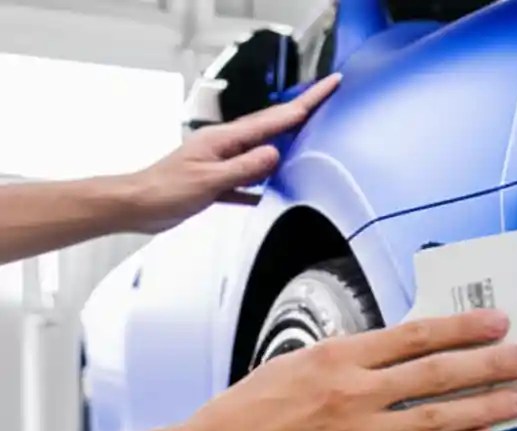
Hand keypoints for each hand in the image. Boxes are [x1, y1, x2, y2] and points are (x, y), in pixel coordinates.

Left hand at [123, 74, 342, 233]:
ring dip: (287, 142)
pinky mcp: (217, 181)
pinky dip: (264, 181)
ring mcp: (222, 161)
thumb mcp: (209, 180)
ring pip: (262, 151)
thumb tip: (275, 153)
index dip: (305, 104)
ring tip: (311, 136)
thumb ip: (244, 167)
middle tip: (328, 98)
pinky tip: (275, 187)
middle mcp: (225, 145)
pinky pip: (249, 179)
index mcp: (225, 139)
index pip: (275, 118)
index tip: (329, 86)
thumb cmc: (165, 191)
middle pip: (272, 126)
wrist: (136, 205)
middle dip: (301, 112)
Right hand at [180, 310, 516, 430]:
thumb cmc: (244, 417)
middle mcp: (354, 394)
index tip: (495, 323)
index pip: (415, 336)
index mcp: (337, 358)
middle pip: (439, 372)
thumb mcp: (293, 366)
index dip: (462, 328)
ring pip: (439, 416)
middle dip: (492, 362)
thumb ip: (346, 360)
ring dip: (488, 405)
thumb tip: (391, 353)